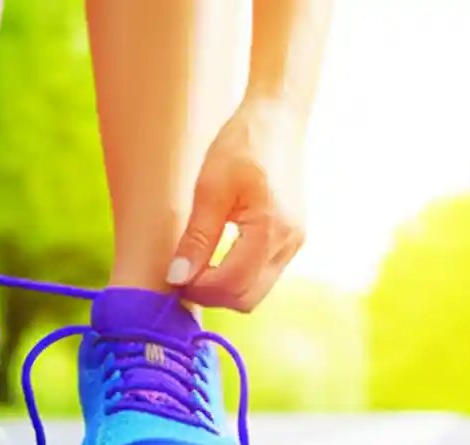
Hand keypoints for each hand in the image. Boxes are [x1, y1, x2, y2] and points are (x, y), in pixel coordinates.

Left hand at [168, 98, 307, 311]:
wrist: (277, 120)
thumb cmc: (242, 144)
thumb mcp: (210, 189)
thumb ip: (197, 238)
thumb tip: (178, 278)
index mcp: (270, 229)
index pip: (232, 284)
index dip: (199, 288)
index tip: (174, 276)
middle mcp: (289, 243)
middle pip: (247, 299)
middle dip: (212, 295)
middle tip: (183, 276)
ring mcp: (295, 243)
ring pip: (256, 291)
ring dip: (225, 288)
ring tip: (197, 265)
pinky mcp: (292, 239)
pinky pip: (263, 275)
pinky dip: (238, 276)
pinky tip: (217, 257)